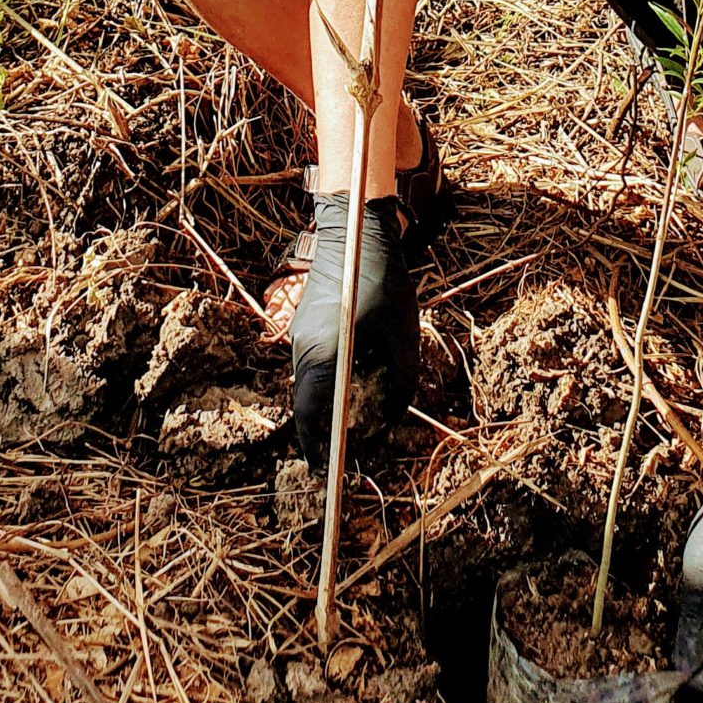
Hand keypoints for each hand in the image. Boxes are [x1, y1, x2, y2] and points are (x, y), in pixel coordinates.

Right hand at [289, 193, 418, 468]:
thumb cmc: (381, 282)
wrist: (354, 230)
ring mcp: (300, 335)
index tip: (325, 472)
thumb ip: (398, 383)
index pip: (309, 417)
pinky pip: (315, 363)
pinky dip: (331, 380)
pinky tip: (357, 376)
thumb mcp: (402, 338)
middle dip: (327, 431)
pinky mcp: (307, 323)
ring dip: (330, 404)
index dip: (316, 448)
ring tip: (359, 417)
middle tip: (351, 449)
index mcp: (323, 356)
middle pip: (308, 405)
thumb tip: (390, 418)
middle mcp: (304, 350)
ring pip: (311, 384)